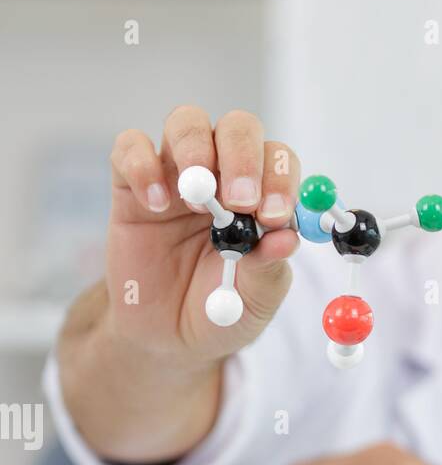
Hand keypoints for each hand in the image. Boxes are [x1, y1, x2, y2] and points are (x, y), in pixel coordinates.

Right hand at [107, 106, 299, 362]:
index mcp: (262, 196)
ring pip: (186, 123)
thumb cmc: (221, 315)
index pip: (278, 161)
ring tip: (197, 200)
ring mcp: (177, 175)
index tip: (274, 216)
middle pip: (238, 129)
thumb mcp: (253, 302)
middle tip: (240, 201)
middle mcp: (223, 174)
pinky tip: (155, 205)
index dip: (281, 179)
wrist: (167, 341)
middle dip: (243, 157)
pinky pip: (131, 149)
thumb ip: (268, 268)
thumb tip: (287, 238)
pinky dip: (142, 166)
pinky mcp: (131, 185)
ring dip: (196, 150)